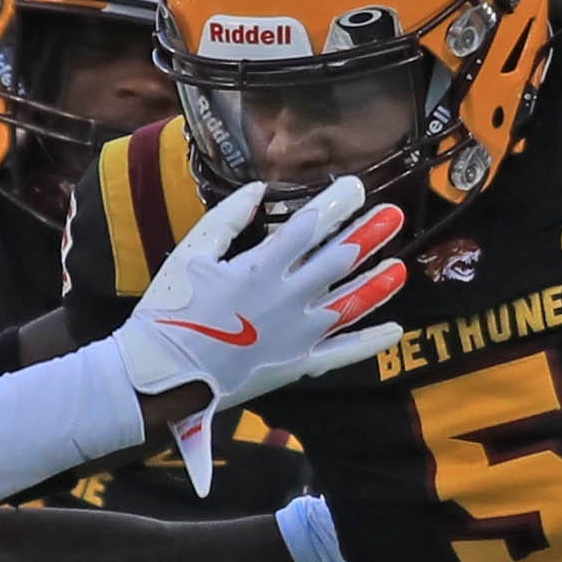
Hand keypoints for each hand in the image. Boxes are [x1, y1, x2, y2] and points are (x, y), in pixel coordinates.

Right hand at [115, 180, 405, 492]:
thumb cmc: (169, 311)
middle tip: (393, 215)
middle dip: (368, 234)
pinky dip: (369, 342)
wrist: (160, 374)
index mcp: (261, 267)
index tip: (357, 188)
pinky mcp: (297, 364)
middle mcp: (289, 297)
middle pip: (339, 259)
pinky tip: (394, 329)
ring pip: (350, 303)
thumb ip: (225, 219)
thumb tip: (257, 188)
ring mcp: (298, 334)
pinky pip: (342, 353)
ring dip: (378, 283)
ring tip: (401, 266)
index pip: (310, 226)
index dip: (337, 204)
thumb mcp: (190, 254)